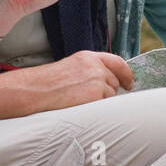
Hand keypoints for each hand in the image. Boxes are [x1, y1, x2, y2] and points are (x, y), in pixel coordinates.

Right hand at [11, 51, 134, 111]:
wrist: (37, 90)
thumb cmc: (48, 83)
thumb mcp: (71, 67)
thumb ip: (89, 70)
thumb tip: (107, 81)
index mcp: (88, 57)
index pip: (117, 62)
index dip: (126, 74)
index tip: (129, 83)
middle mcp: (95, 66)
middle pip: (115, 81)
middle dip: (109, 91)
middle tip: (94, 98)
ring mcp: (97, 80)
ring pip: (111, 95)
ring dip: (101, 100)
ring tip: (81, 100)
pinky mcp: (95, 94)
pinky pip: (105, 104)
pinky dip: (97, 108)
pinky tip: (82, 105)